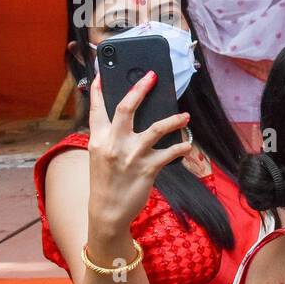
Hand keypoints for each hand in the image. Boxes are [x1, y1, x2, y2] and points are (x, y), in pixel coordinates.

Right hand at [86, 72, 191, 237]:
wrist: (107, 212)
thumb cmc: (106, 182)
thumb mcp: (100, 156)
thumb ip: (110, 137)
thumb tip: (127, 119)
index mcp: (98, 139)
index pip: (96, 108)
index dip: (97, 88)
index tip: (102, 71)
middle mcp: (113, 144)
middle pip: (126, 108)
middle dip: (140, 89)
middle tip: (152, 76)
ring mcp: (131, 156)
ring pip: (155, 129)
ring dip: (173, 120)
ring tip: (185, 116)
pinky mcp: (147, 169)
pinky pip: (169, 153)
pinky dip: (181, 148)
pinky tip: (187, 146)